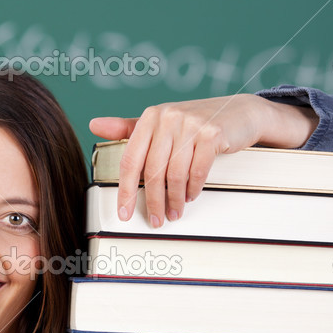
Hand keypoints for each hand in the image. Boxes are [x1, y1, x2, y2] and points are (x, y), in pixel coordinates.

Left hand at [89, 93, 317, 224]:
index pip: (130, 159)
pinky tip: (190, 196)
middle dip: (154, 201)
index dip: (126, 190)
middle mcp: (168, 118)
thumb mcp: (160, 122)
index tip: (125, 212)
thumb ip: (128, 128)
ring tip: (174, 212)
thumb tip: (94, 125)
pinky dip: (192, 189)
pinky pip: (197, 172)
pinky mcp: (212, 135)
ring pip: (175, 174)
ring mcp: (191, 125)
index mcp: (150, 117)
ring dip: (174, 200)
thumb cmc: (196, 121)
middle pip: (152, 171)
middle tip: (156, 219)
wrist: (239, 112)